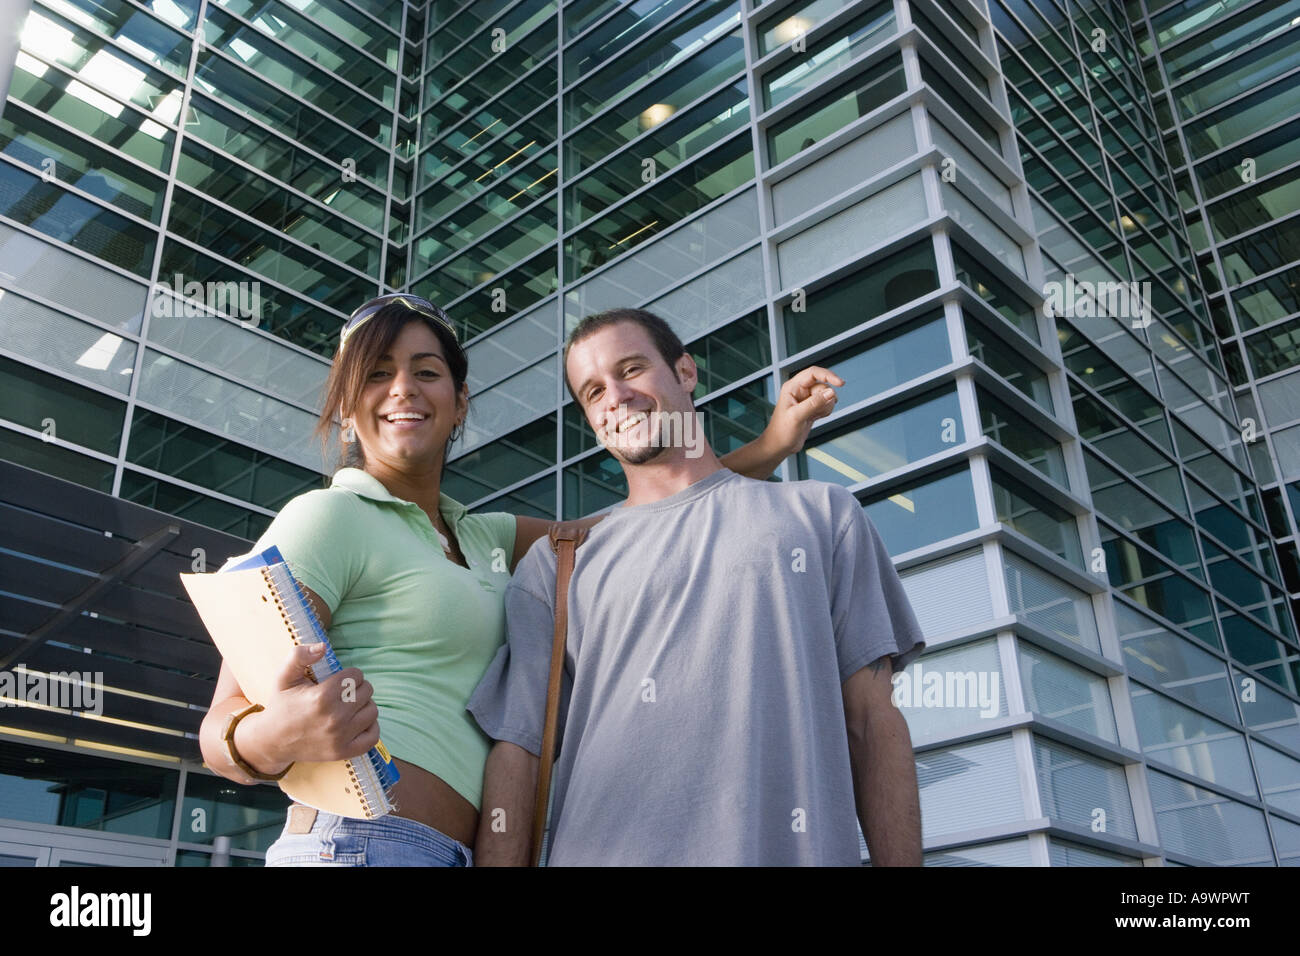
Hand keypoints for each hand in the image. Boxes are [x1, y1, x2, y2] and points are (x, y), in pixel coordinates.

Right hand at [239, 644, 381, 770]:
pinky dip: (370, 727)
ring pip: (372, 711)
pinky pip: (373, 737)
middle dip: (357, 688)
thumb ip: (299, 655)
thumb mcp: (284, 677)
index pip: (356, 675)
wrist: (272, 741)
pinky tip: (357, 722)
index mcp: (322, 697)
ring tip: (348, 706)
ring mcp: (340, 738)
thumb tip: (323, 646)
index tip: (338, 680)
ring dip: (364, 706)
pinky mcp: (343, 752)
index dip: (349, 674)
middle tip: (343, 693)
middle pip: (367, 691)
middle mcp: (334, 718)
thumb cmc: (281, 706)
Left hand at [765, 366, 843, 455]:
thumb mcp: (797, 416)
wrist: (779, 446)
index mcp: (792, 387)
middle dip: (826, 398)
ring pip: (827, 395)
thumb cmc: (782, 431)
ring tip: (814, 416)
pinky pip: (826, 404)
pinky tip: (816, 418)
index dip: (828, 375)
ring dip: (826, 406)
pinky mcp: (812, 408)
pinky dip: (826, 411)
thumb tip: (831, 392)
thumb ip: (814, 403)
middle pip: (823, 385)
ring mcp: (807, 399)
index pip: (813, 373)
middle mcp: (800, 390)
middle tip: (818, 412)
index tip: (840, 383)